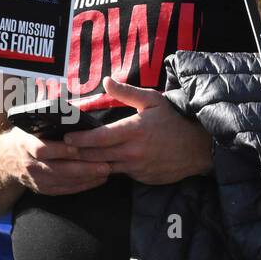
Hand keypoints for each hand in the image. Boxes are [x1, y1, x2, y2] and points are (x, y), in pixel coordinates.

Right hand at [5, 127, 110, 196]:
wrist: (6, 159)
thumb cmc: (25, 135)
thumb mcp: (30, 124)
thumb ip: (48, 118)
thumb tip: (73, 107)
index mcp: (24, 143)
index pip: (41, 150)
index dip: (60, 150)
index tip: (79, 148)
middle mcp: (29, 164)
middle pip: (58, 169)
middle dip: (83, 168)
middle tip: (105, 164)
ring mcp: (35, 179)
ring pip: (63, 181)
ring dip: (86, 177)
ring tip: (106, 171)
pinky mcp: (43, 189)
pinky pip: (64, 190)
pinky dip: (82, 186)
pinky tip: (97, 180)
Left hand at [63, 77, 211, 184]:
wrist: (199, 148)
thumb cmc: (174, 120)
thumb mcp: (153, 100)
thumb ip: (126, 92)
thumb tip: (106, 80)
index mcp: (134, 130)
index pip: (99, 138)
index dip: (80, 139)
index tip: (66, 137)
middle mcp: (133, 152)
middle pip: (96, 156)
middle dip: (77, 154)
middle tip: (61, 149)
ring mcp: (138, 168)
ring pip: (105, 168)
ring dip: (89, 164)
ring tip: (73, 159)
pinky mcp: (142, 178)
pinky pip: (121, 174)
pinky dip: (110, 169)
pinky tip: (99, 165)